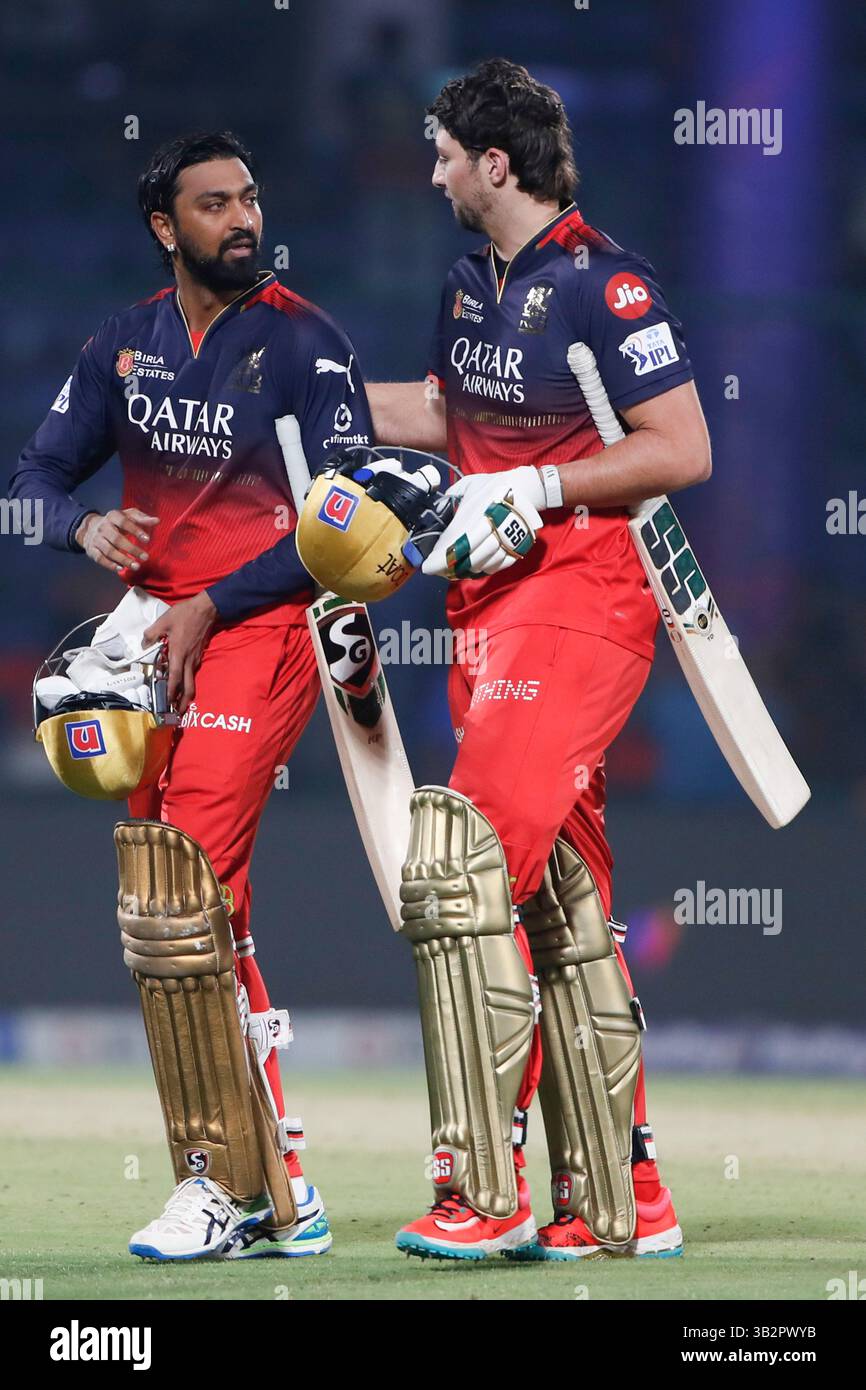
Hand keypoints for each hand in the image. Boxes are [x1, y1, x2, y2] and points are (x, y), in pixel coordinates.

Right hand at [76, 508, 158, 573]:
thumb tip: (157, 521)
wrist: (89, 527)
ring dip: (123, 560)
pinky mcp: (92, 550)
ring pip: (109, 551)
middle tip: (145, 557)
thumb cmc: (116, 522)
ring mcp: (96, 539)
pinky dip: (110, 565)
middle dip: (132, 549)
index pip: (124, 522)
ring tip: (136, 566)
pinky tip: (121, 569)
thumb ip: (142, 518)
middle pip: (116, 539)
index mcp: (113, 516)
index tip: (147, 539)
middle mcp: (103, 527)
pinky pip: (100, 559)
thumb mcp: (128, 516)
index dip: (135, 530)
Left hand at [142, 591, 216, 714]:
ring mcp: (195, 659)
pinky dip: (187, 682)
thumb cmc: (185, 615)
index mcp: (179, 653)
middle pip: (188, 687)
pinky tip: (181, 684)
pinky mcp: (198, 656)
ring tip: (178, 704)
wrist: (205, 609)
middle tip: (177, 713)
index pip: (175, 678)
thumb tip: (145, 645)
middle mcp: (188, 660)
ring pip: (191, 682)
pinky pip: (192, 673)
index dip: (171, 692)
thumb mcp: (163, 622)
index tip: (167, 703)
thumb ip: (151, 635)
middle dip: (183, 702)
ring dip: (186, 695)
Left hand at [422, 466, 545, 578]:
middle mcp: (494, 530)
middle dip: (453, 568)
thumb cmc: (493, 486)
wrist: (524, 486)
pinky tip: (475, 569)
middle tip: (439, 571)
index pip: (459, 544)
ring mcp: (508, 541)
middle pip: (471, 558)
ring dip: (469, 570)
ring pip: (485, 564)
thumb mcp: (469, 484)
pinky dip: (486, 569)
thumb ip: (452, 494)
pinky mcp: (518, 547)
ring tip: (454, 571)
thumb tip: (438, 506)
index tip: (428, 567)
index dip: (442, 559)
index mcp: (480, 515)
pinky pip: (500, 565)